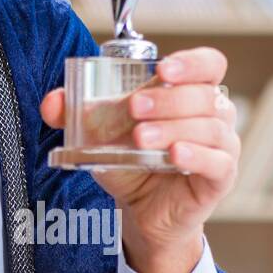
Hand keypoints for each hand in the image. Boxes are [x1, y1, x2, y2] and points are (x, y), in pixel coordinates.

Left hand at [39, 46, 239, 272]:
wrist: (140, 210)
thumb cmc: (130, 161)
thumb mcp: (99, 134)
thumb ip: (74, 114)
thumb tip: (51, 103)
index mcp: (189, 93)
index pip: (209, 64)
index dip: (192, 62)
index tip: (162, 69)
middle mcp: (213, 115)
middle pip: (205, 95)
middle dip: (167, 99)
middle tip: (133, 107)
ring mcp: (221, 147)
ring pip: (211, 127)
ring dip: (173, 127)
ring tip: (141, 137)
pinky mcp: (220, 178)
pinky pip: (219, 162)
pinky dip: (197, 155)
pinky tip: (175, 154)